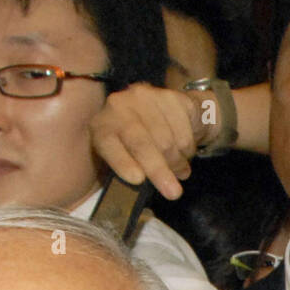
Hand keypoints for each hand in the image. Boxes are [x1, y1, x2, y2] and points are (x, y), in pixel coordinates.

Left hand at [89, 83, 203, 200]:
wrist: (156, 115)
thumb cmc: (132, 147)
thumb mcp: (119, 159)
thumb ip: (125, 171)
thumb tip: (141, 184)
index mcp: (101, 126)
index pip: (108, 144)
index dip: (122, 161)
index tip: (137, 179)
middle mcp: (120, 106)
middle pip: (141, 142)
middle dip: (158, 170)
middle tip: (172, 193)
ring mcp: (146, 97)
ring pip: (167, 139)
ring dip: (177, 162)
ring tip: (179, 172)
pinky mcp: (170, 96)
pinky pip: (184, 129)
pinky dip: (188, 149)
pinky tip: (185, 154)